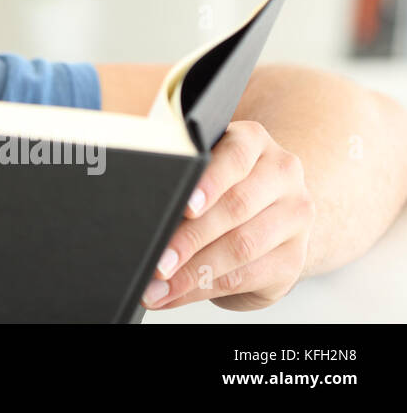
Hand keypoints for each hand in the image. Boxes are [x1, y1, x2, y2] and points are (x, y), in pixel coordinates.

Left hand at [141, 119, 316, 310]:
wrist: (268, 211)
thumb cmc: (218, 185)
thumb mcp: (203, 167)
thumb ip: (181, 174)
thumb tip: (141, 206)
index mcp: (253, 141)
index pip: (234, 156)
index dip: (208, 182)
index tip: (184, 206)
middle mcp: (281, 174)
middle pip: (235, 207)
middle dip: (189, 238)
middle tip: (156, 261)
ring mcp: (294, 216)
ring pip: (241, 246)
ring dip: (193, 271)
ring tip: (158, 285)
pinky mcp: (293, 257)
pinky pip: (246, 276)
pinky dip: (203, 287)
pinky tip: (176, 293)